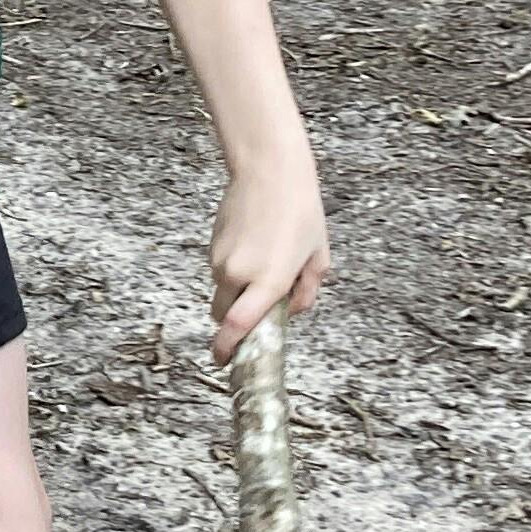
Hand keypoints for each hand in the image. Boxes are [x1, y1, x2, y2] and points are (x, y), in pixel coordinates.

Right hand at [211, 164, 329, 362]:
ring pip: (222, 291)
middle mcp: (239, 273)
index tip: (225, 361)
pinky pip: (220, 270)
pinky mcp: (212, 246)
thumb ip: (306, 292)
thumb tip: (290, 312)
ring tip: (264, 259)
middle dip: (235, 319)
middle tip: (257, 304)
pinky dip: (233, 269)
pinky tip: (254, 244)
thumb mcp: (318, 256)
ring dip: (237, 290)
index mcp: (269, 280)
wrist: (269, 170)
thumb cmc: (299, 210)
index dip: (228, 348)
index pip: (238, 326)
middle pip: (223, 315)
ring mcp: (221, 259)